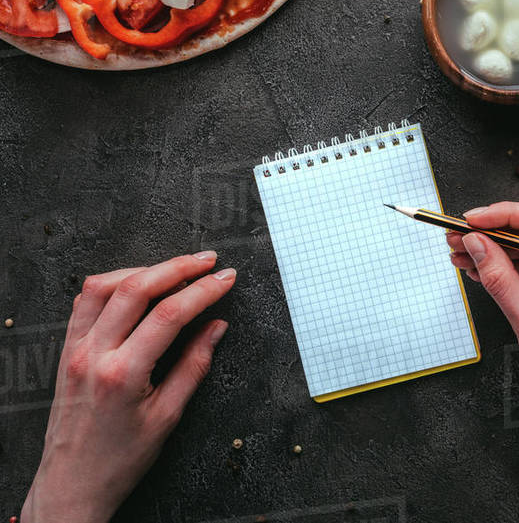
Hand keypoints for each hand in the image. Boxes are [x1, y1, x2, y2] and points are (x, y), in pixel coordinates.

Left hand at [22, 253, 235, 522]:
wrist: (71, 484)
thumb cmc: (119, 460)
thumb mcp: (167, 417)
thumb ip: (194, 365)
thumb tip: (216, 326)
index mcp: (122, 374)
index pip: (169, 314)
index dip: (203, 290)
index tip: (226, 278)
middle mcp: (92, 355)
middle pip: (135, 288)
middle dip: (177, 267)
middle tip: (208, 261)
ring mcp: (73, 350)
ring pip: (103, 286)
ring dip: (143, 270)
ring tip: (175, 270)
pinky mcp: (65, 351)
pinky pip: (84, 302)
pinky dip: (113, 284)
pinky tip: (137, 286)